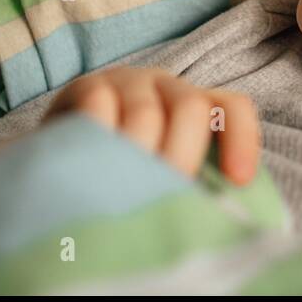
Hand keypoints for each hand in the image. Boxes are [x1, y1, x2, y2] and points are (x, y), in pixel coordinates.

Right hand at [44, 67, 260, 184]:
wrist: (59, 158)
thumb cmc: (123, 174)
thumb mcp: (162, 174)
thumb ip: (189, 183)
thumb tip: (219, 219)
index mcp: (194, 105)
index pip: (232, 108)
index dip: (242, 139)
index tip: (238, 181)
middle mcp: (164, 86)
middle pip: (190, 108)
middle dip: (181, 158)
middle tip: (162, 196)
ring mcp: (125, 82)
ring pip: (146, 113)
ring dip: (138, 157)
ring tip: (125, 192)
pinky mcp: (86, 87)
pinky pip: (99, 103)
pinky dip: (102, 135)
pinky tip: (94, 164)